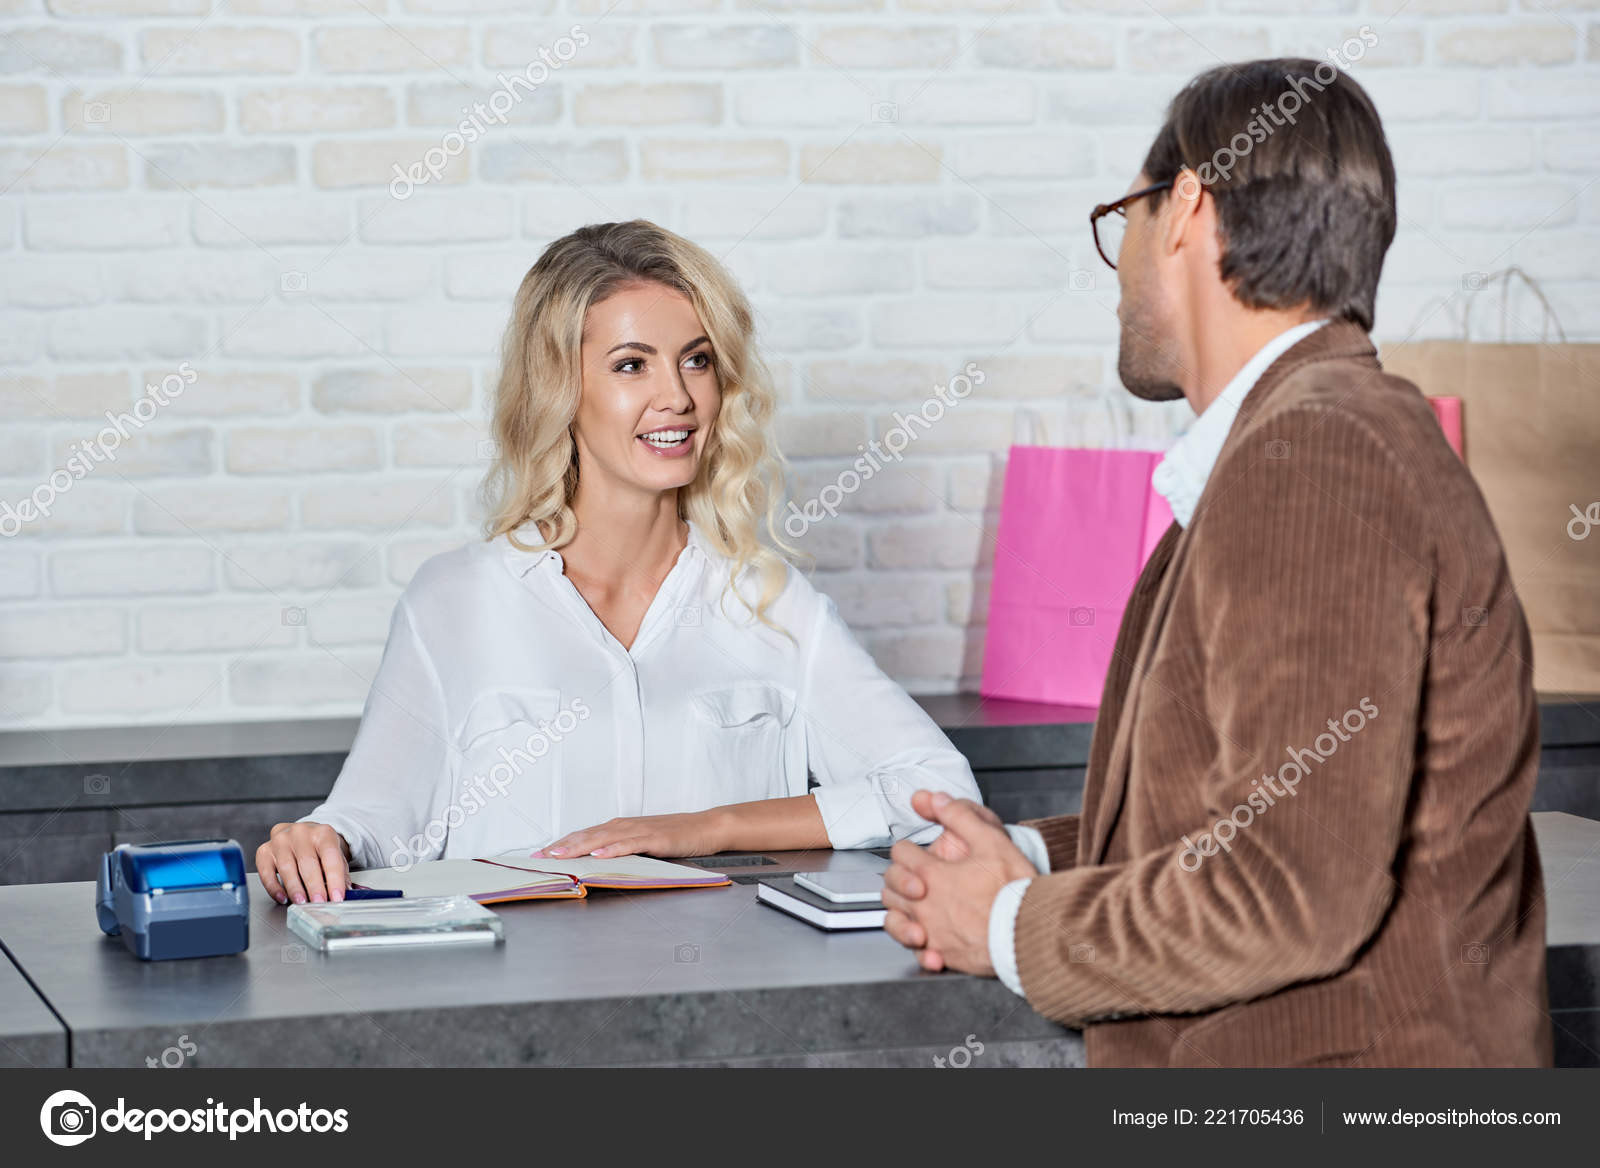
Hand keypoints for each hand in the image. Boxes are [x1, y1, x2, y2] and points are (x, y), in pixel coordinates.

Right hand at [256, 821, 350, 904]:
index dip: (334, 879)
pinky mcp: (264, 850)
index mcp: (323, 832)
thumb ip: (342, 874)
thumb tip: (351, 892)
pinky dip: (273, 887)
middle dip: (314, 886)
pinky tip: (283, 897)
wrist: (304, 835)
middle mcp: (300, 832)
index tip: (337, 897)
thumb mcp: (336, 857)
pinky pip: (265, 871)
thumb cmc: (320, 850)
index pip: (330, 856)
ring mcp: (280, 840)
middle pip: (307, 862)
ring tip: (302, 902)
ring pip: (286, 867)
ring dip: (295, 888)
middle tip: (319, 902)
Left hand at [534, 809, 729, 859]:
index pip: (583, 836)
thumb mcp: (642, 844)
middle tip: (538, 858)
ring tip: (559, 855)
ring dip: (579, 846)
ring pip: (603, 838)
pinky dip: (613, 849)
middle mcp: (624, 826)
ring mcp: (639, 831)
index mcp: (619, 828)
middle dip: (561, 847)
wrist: (706, 827)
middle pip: (587, 836)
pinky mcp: (655, 839)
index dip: (560, 845)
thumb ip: (620, 851)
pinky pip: (630, 844)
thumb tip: (596, 864)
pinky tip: (599, 855)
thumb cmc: (675, 836)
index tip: (538, 855)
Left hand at [881, 791, 1035, 975]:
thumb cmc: (1013, 889)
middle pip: (892, 885)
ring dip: (901, 911)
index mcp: (932, 873)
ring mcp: (931, 931)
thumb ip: (960, 816)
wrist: (1029, 931)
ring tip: (917, 907)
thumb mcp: (990, 840)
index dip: (909, 847)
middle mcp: (924, 904)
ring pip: (895, 919)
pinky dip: (919, 947)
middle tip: (918, 877)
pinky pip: (916, 951)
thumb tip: (937, 800)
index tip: (918, 851)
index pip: (901, 852)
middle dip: (901, 877)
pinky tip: (928, 942)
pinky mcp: (943, 954)